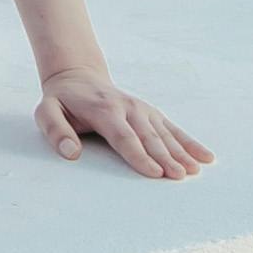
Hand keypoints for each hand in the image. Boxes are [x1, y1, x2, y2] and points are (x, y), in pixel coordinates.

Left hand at [34, 70, 211, 180]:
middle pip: (149, 137)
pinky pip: (173, 129)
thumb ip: (55, 130)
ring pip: (165, 134)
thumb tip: (70, 153)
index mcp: (105, 110)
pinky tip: (205, 156)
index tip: (155, 173)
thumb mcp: (46, 111)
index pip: (124, 137)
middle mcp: (129, 108)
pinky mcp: (151, 113)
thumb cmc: (62, 101)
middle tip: (180, 176)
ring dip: (181, 152)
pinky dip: (189, 142)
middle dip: (166, 157)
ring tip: (196, 170)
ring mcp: (143, 110)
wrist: (78, 76)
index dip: (139, 156)